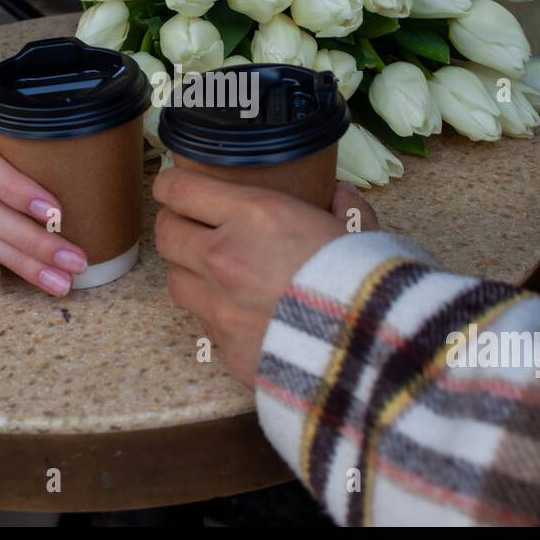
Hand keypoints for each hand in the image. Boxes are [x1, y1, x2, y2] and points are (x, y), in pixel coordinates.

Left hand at [152, 170, 377, 386]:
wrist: (374, 355)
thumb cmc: (370, 285)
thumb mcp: (362, 232)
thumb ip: (346, 210)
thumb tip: (340, 197)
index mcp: (255, 217)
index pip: (181, 189)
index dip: (170, 183)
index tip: (173, 184)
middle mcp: (225, 258)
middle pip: (166, 234)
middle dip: (174, 224)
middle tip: (188, 224)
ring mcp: (220, 308)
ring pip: (175, 281)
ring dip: (189, 272)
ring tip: (212, 272)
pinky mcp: (226, 349)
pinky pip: (205, 326)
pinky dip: (218, 317)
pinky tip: (244, 315)